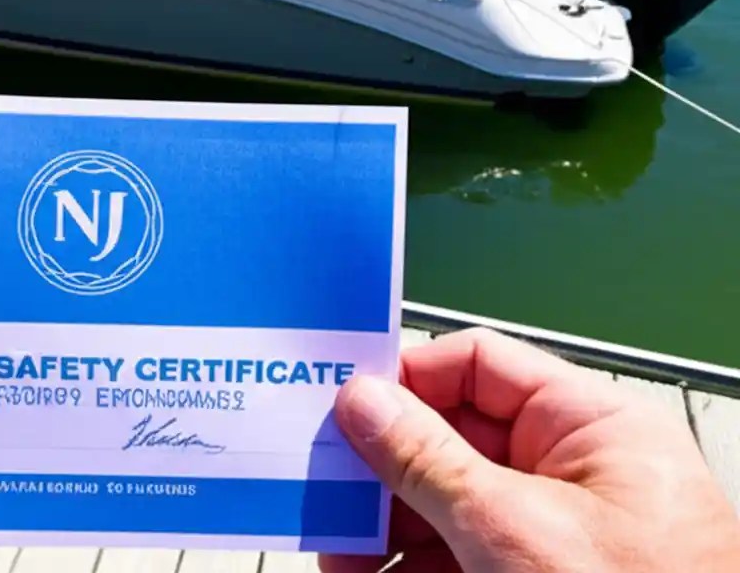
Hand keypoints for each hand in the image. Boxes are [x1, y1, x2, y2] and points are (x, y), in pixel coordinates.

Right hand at [323, 327, 739, 571]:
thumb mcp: (512, 529)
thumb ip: (428, 461)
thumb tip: (365, 402)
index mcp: (594, 429)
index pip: (480, 366)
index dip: (404, 378)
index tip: (338, 403)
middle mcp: (574, 474)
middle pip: (450, 441)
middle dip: (380, 472)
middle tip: (325, 491)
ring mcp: (552, 536)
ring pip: (443, 508)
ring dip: (382, 530)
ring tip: (336, 556)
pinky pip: (456, 558)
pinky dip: (405, 567)